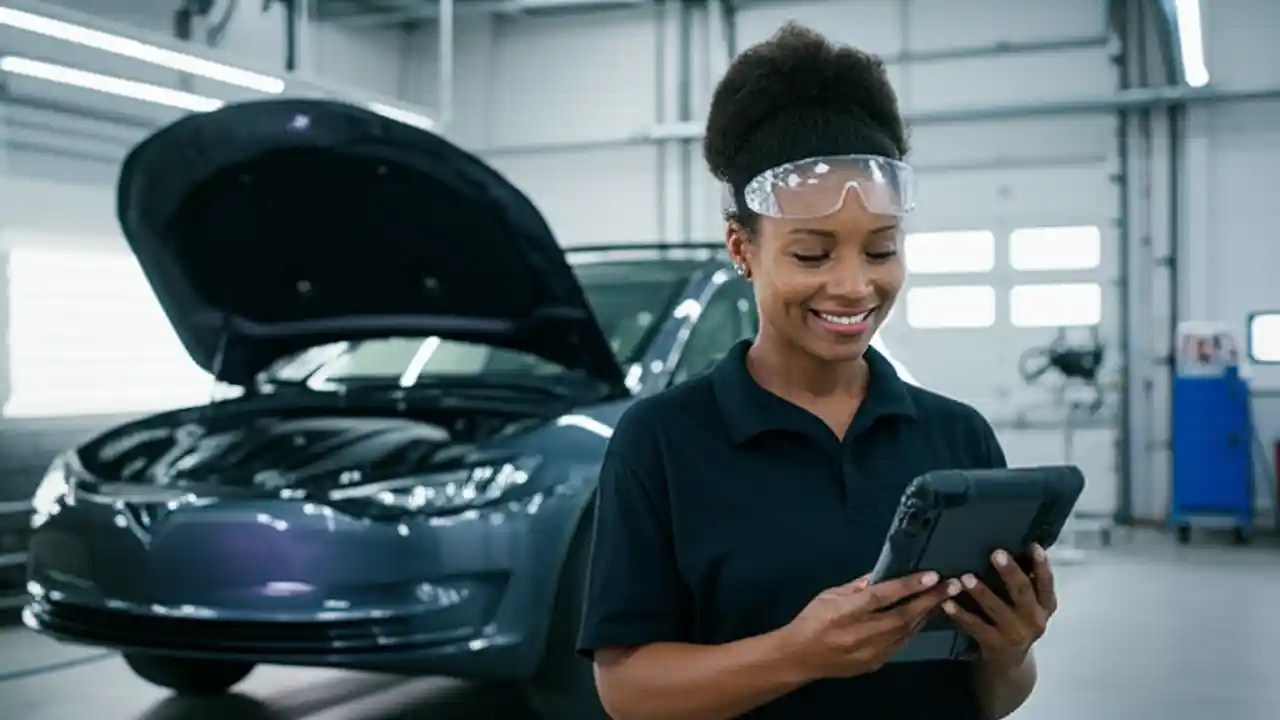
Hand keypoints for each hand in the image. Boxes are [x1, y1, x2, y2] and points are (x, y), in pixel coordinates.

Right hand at [778, 570, 960, 681]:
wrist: (800, 657)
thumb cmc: (812, 620)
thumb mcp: (830, 595)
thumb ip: (857, 586)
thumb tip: (881, 574)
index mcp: (847, 612)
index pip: (883, 596)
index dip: (908, 586)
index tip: (932, 576)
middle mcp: (862, 633)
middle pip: (903, 615)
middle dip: (930, 599)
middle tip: (952, 585)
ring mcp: (870, 652)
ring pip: (906, 631)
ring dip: (926, 614)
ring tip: (944, 599)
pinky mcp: (875, 663)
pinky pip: (900, 644)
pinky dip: (913, 629)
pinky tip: (924, 618)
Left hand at [941, 543, 1057, 669]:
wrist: (1009, 663)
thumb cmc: (1017, 620)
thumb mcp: (1030, 604)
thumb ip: (1027, 580)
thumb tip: (1020, 545)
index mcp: (1045, 606)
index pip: (1046, 583)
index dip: (1042, 566)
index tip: (1033, 545)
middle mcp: (1034, 620)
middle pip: (1023, 593)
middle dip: (1010, 573)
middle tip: (996, 553)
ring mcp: (1014, 634)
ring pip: (996, 609)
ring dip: (981, 592)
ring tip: (965, 577)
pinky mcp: (993, 644)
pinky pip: (974, 626)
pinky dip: (960, 614)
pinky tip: (946, 603)